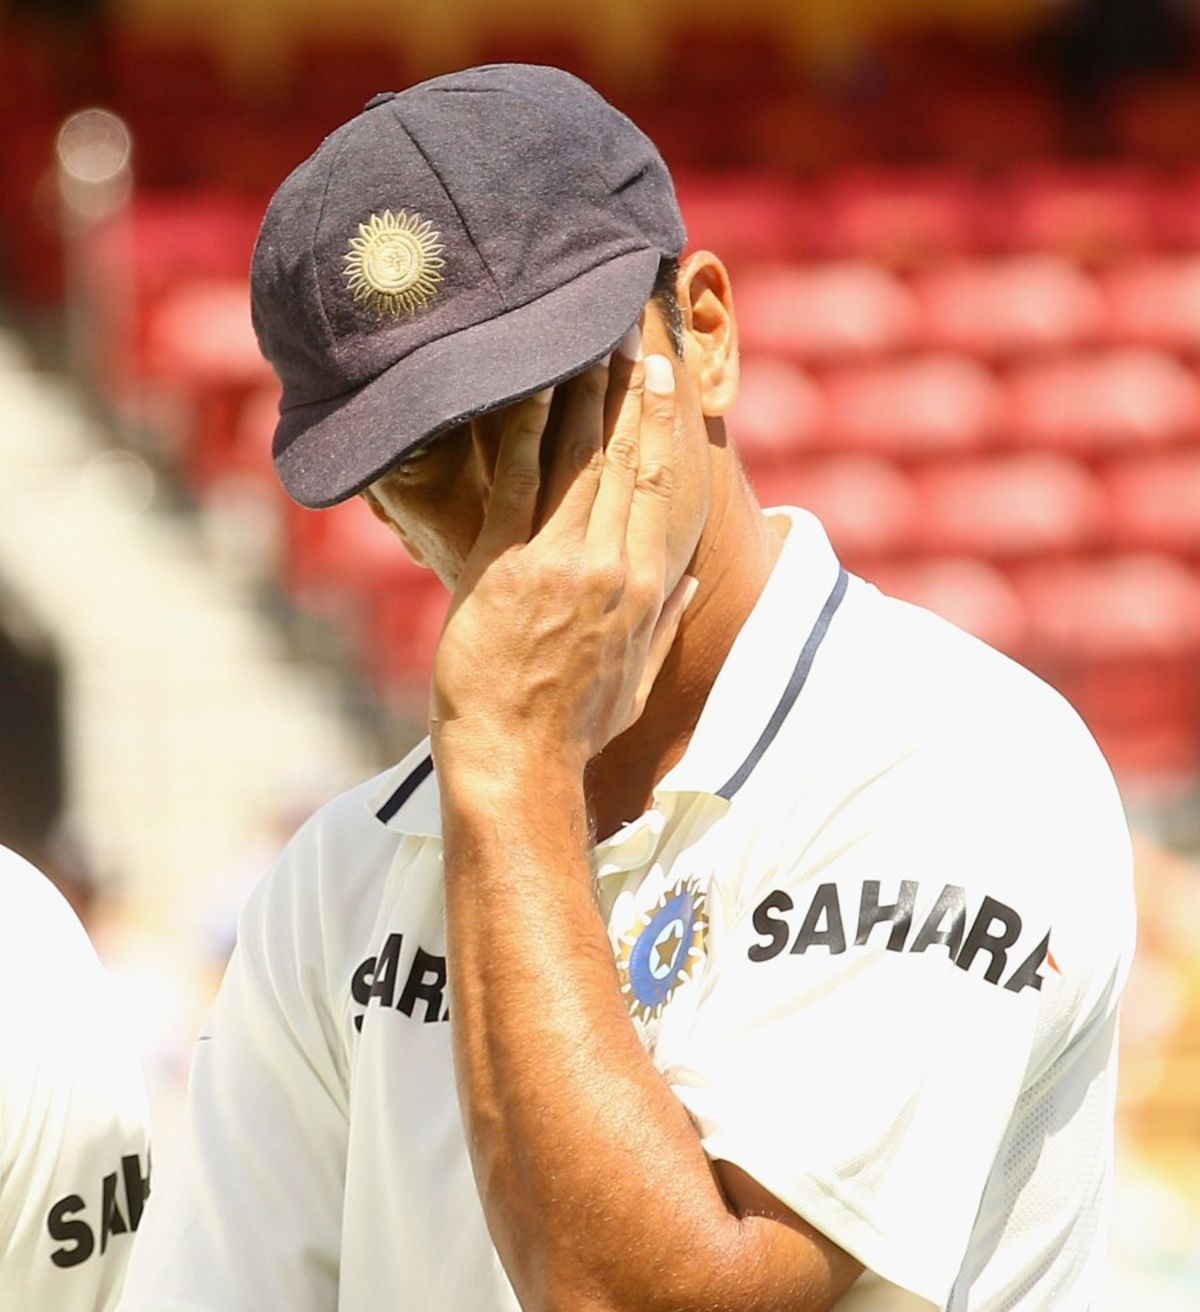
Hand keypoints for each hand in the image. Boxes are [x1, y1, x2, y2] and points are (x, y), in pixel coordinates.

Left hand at [430, 337, 691, 773]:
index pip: (662, 485)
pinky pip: (516, 481)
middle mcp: (612, 565)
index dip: (661, 422)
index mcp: (647, 587)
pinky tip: (525, 384)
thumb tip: (690, 581)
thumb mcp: (636, 678)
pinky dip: (523, 429)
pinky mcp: (503, 564)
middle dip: (625, 386)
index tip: (661, 372)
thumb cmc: (575, 728)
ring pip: (575, 458)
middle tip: (621, 324)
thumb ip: (666, 622)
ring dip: (578, 392)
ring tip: (577, 336)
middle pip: (624, 457)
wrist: (518, 760)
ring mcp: (559, 561)